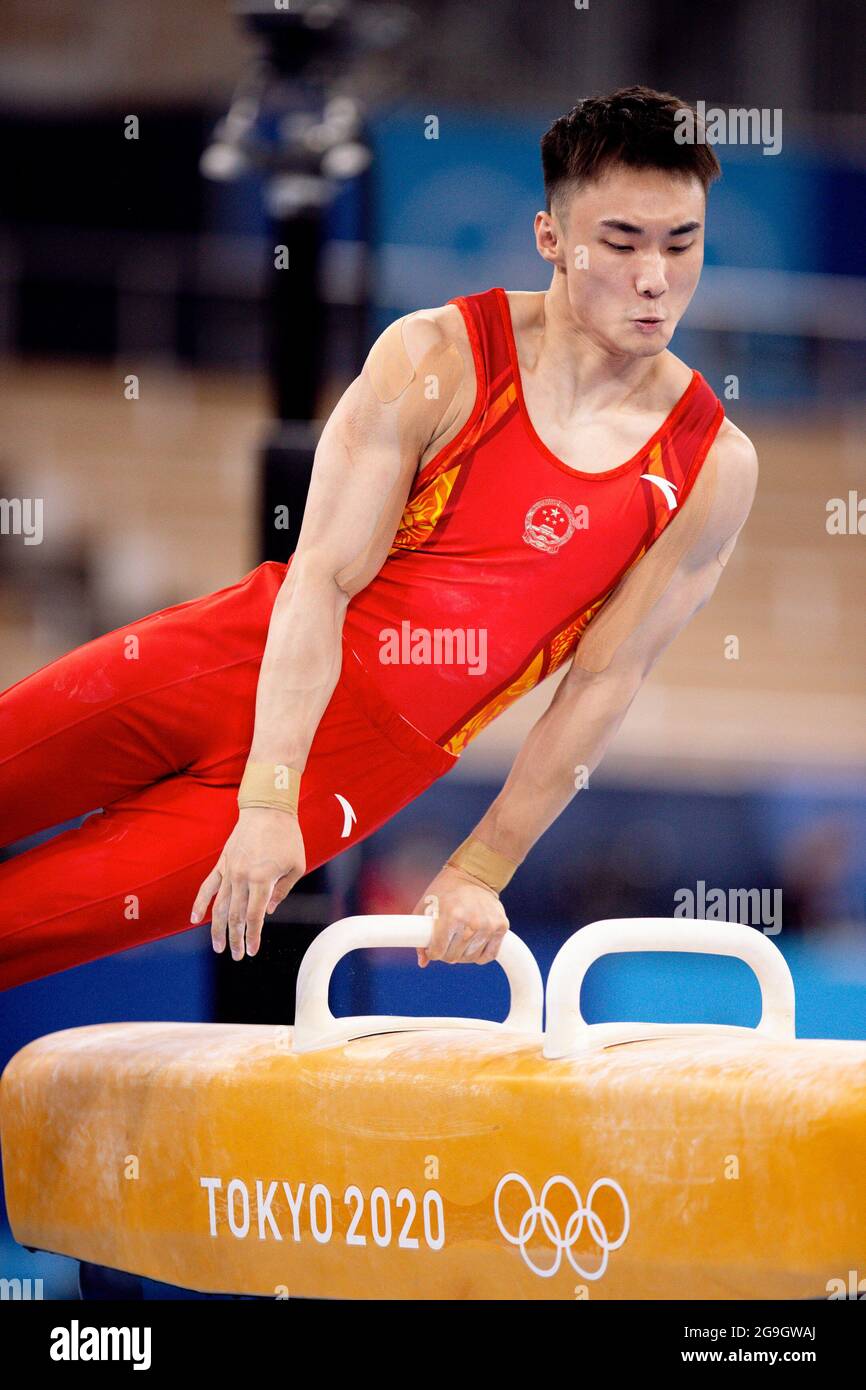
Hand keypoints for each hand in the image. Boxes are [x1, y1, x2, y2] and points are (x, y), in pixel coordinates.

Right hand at [191, 808, 305, 959]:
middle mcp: (242, 877)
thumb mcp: (296, 866)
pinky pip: (208, 886)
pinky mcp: (222, 863)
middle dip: (235, 939)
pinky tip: (194, 919)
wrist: (268, 809)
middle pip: (235, 916)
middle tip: (235, 956)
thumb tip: (269, 911)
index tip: (252, 951)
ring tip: (217, 947)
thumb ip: (283, 891)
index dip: (252, 937)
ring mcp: (229, 870)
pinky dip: (199, 903)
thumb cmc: (287, 837)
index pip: (254, 916)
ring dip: (217, 928)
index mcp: (263, 879)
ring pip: (219, 906)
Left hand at [412, 865, 508, 966]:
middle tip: (445, 944)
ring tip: (458, 942)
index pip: (438, 951)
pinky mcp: (501, 926)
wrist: (474, 874)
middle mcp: (471, 922)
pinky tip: (473, 946)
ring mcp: (488, 925)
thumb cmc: (445, 890)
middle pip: (453, 957)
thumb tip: (423, 962)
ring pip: (471, 958)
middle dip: (445, 954)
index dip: (432, 952)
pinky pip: (489, 955)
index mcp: (451, 916)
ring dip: (462, 955)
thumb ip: (420, 934)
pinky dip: (480, 955)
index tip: (432, 948)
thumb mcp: (426, 907)